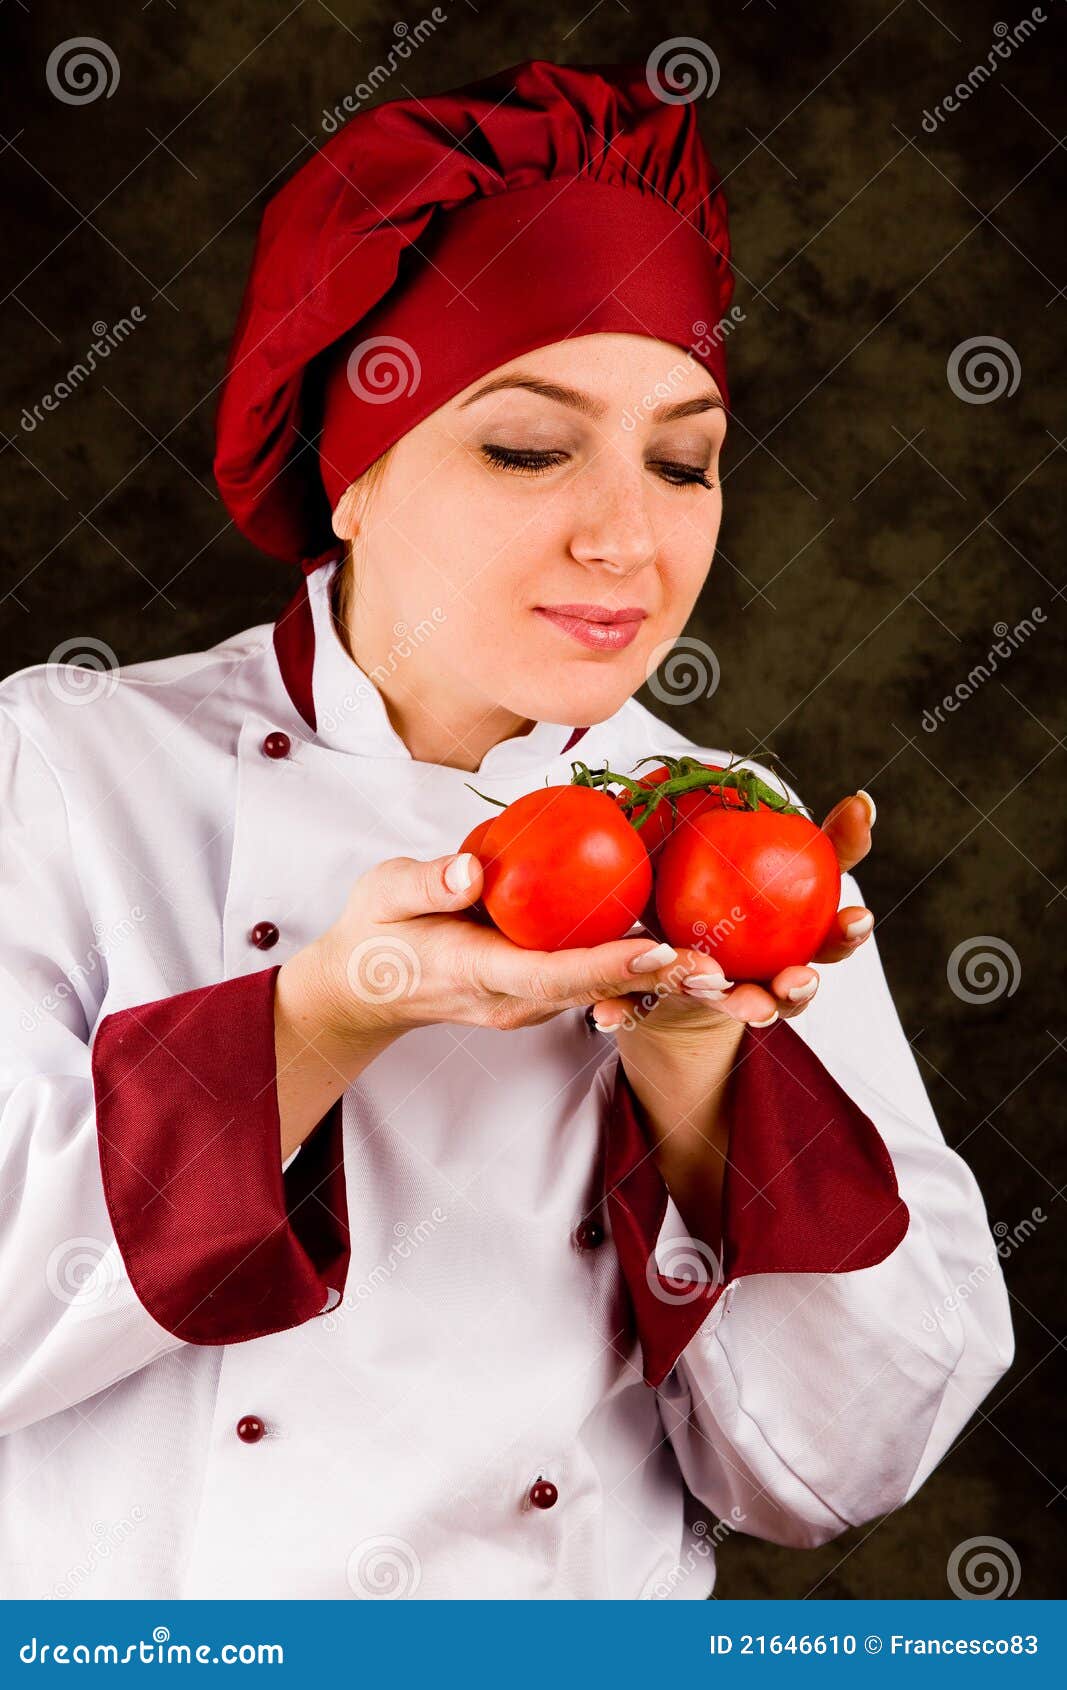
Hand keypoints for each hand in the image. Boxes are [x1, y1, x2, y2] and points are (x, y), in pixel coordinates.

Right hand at [308, 849, 688, 1041]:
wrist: (363, 987)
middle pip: (596, 991)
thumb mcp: (382, 894)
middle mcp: (515, 998)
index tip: (659, 947)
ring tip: (723, 965)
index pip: (552, 973)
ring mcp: (529, 1000)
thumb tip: (472, 870)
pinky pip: (591, 979)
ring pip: (602, 992)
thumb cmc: (374, 932)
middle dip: (659, 981)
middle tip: (722, 969)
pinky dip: (634, 965)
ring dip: (660, 981)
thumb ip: (425, 882)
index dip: (609, 963)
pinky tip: (683, 943)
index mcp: (479, 973)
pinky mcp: (538, 989)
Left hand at [589, 789, 878, 1035]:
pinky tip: (605, 1012)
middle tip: (796, 979)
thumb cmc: (725, 881)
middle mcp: (764, 979)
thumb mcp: (761, 849)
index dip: (849, 932)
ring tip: (740, 1005)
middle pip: (793, 989)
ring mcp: (717, 999)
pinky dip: (623, 1011)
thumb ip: (806, 829)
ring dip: (742, 1008)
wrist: (659, 925)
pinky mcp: (660, 1007)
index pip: (835, 939)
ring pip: (735, 1008)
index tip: (855, 917)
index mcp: (796, 943)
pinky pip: (640, 1009)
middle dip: (798, 988)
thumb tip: (864, 800)